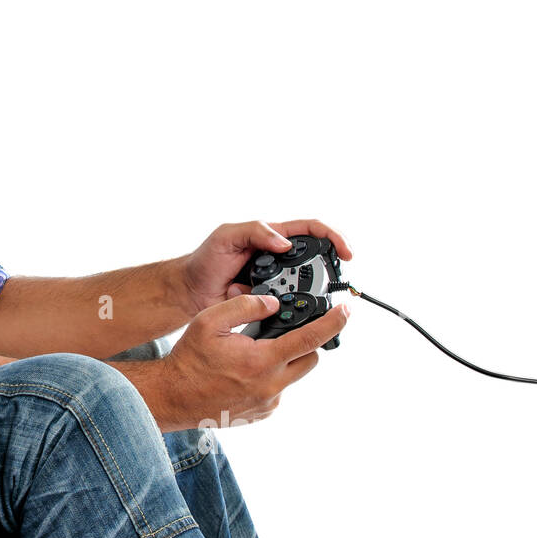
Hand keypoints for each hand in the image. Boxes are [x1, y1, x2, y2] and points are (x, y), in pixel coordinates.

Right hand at [158, 293, 349, 429]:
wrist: (174, 396)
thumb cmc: (190, 359)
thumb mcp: (210, 321)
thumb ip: (245, 306)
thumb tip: (272, 303)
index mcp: (262, 359)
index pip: (311, 338)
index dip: (333, 322)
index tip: (346, 310)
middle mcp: (271, 384)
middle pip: (310, 358)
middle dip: (305, 342)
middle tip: (283, 332)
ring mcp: (269, 401)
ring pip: (292, 375)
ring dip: (282, 361)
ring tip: (251, 355)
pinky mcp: (263, 412)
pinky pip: (278, 390)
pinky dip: (269, 377)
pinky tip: (243, 373)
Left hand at [178, 219, 353, 316]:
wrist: (190, 292)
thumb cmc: (205, 259)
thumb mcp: (226, 236)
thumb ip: (256, 231)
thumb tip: (284, 242)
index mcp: (272, 236)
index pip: (311, 230)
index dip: (333, 237)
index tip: (346, 252)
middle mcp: (278, 257)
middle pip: (313, 260)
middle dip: (318, 270)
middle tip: (318, 280)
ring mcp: (275, 280)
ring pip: (299, 286)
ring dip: (289, 291)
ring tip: (266, 290)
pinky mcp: (269, 301)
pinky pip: (284, 305)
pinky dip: (275, 307)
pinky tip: (259, 303)